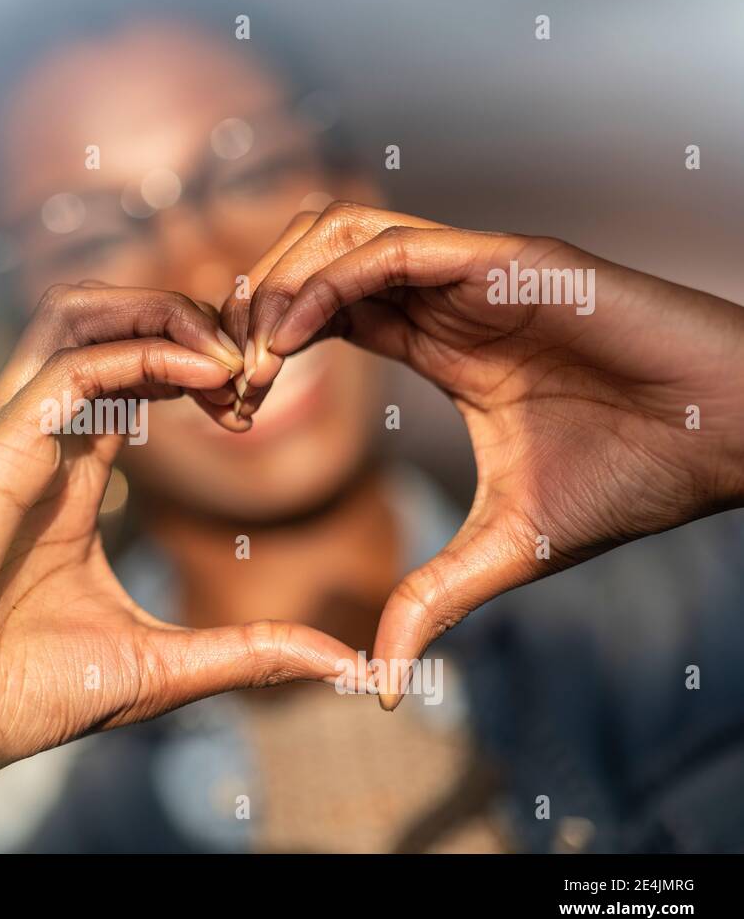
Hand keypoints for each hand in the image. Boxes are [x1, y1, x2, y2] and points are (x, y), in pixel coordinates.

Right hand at [0, 283, 361, 851]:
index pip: (131, 373)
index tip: (257, 401)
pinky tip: (205, 379)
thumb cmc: (24, 698)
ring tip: (230, 356)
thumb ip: (252, 652)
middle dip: (187, 322)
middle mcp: (37, 442)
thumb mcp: (164, 665)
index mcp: (68, 476)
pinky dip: (143, 353)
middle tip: (255, 365)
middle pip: (104, 322)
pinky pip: (68, 365)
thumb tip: (349, 670)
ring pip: (76, 315)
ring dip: (163, 316)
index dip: (200, 367)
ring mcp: (9, 439)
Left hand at [221, 202, 743, 707]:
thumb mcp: (505, 547)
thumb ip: (431, 597)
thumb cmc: (635, 478)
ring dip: (279, 287)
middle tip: (225, 384)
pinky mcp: (510, 261)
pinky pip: (392, 248)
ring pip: (340, 234)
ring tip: (252, 361)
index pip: (324, 315)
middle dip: (253, 310)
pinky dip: (327, 282)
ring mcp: (474, 271)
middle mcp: (447, 297)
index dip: (266, 350)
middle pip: (314, 261)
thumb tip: (382, 684)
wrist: (734, 441)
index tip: (234, 410)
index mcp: (441, 343)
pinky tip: (290, 338)